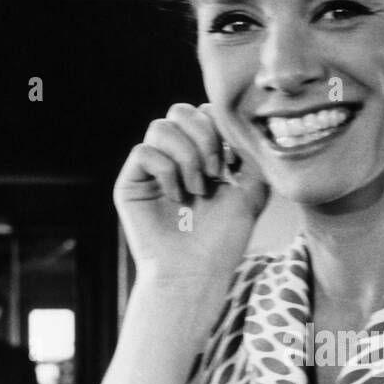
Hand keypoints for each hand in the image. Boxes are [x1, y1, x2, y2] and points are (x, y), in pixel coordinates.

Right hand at [115, 104, 269, 282]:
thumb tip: (241, 124)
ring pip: (160, 127)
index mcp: (202, 155)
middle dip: (204, 136)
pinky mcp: (131, 183)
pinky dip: (166, 171)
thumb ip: (252, 155)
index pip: (205, 113)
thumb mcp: (251, 193)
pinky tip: (177, 197)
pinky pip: (143, 151)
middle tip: (217, 173)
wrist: (196, 273)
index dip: (220, 127)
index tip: (234, 162)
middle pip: (180, 111)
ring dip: (186, 156)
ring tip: (197, 189)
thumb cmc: (223, 240)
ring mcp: (152, 169)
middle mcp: (175, 158)